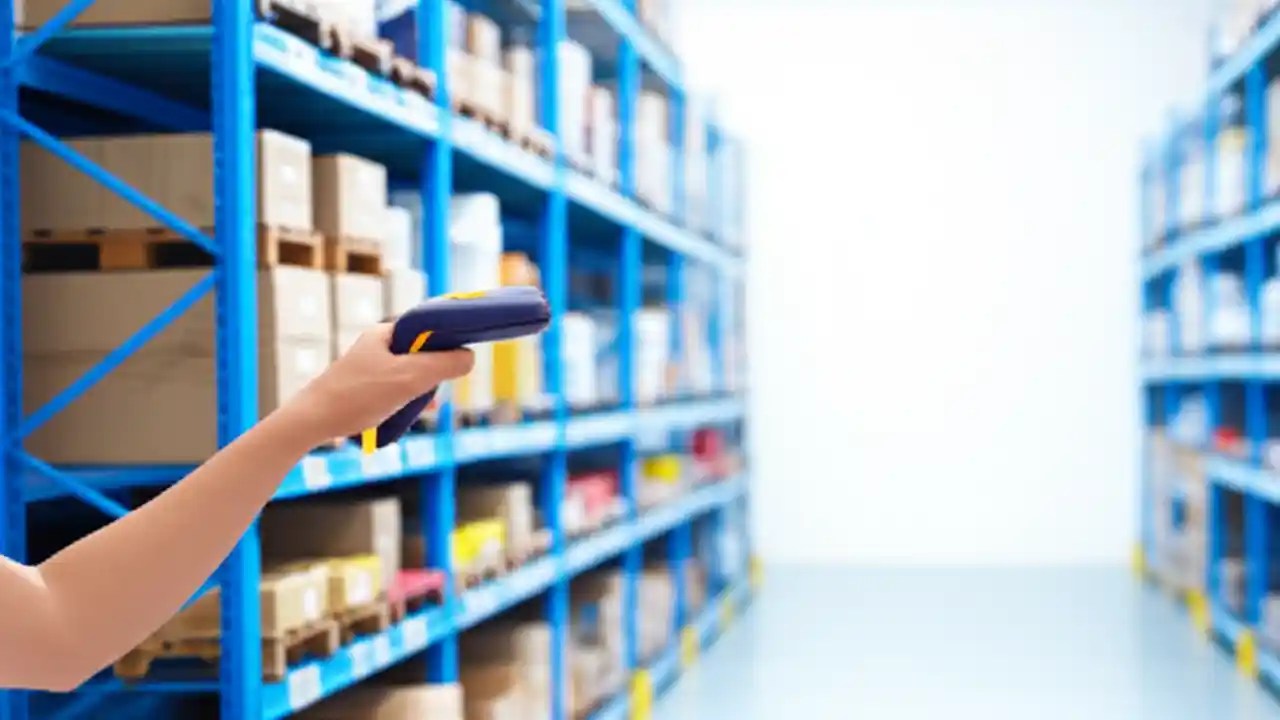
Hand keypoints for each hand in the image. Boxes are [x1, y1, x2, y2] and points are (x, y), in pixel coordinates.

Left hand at [282, 323, 474, 444]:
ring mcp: (370, 367)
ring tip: (425, 406)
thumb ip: (444, 365)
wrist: (312, 421)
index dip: (448, 339)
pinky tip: (413, 415)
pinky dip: (408, 400)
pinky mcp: (365, 388)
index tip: (463, 355)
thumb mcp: (410, 378)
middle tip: (440, 387)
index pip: (428, 326)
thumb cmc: (358, 396)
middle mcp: (378, 346)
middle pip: (422, 352)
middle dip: (436, 371)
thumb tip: (469, 358)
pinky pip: (397, 389)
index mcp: (386, 334)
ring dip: (422, 390)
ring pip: (411, 374)